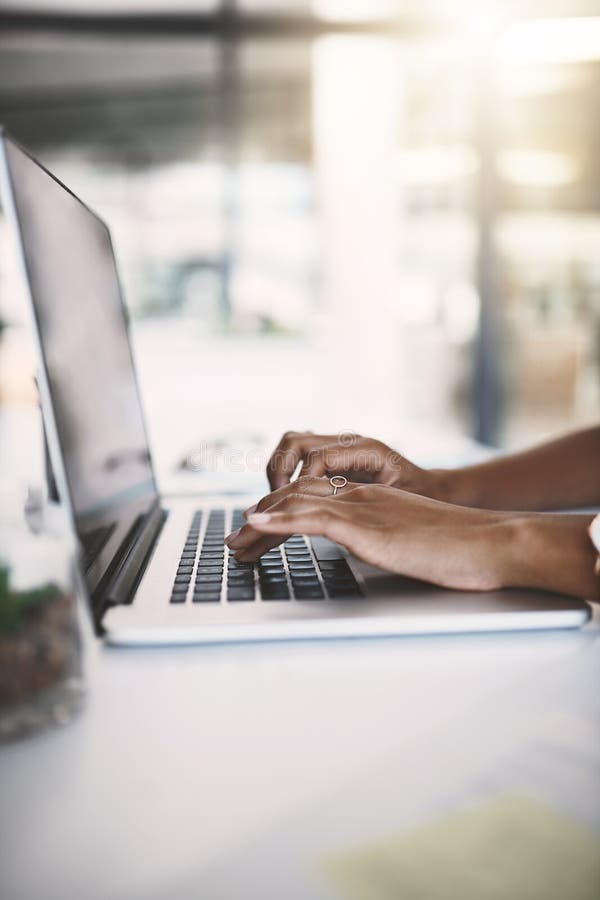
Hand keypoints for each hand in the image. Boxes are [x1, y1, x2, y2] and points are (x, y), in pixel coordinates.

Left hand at [226, 479, 509, 591]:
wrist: (492, 543)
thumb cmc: (460, 549)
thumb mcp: (410, 541)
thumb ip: (384, 539)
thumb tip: (369, 550)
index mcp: (371, 500)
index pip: (313, 497)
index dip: (279, 513)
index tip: (257, 535)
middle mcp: (362, 497)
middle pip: (295, 496)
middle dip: (260, 518)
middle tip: (236, 543)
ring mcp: (364, 509)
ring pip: (296, 503)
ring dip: (259, 522)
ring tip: (235, 542)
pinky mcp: (369, 525)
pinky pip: (314, 515)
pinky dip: (280, 518)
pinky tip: (257, 522)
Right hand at [266, 430, 433, 494]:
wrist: (432, 489)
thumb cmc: (417, 498)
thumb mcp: (394, 502)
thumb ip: (363, 501)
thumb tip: (326, 510)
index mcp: (366, 449)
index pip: (318, 457)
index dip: (302, 482)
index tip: (297, 505)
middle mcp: (350, 441)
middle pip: (296, 441)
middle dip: (280, 470)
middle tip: (277, 499)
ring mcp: (340, 445)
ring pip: (293, 442)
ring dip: (278, 468)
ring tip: (277, 496)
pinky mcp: (335, 454)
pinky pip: (300, 452)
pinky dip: (287, 470)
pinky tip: (288, 493)